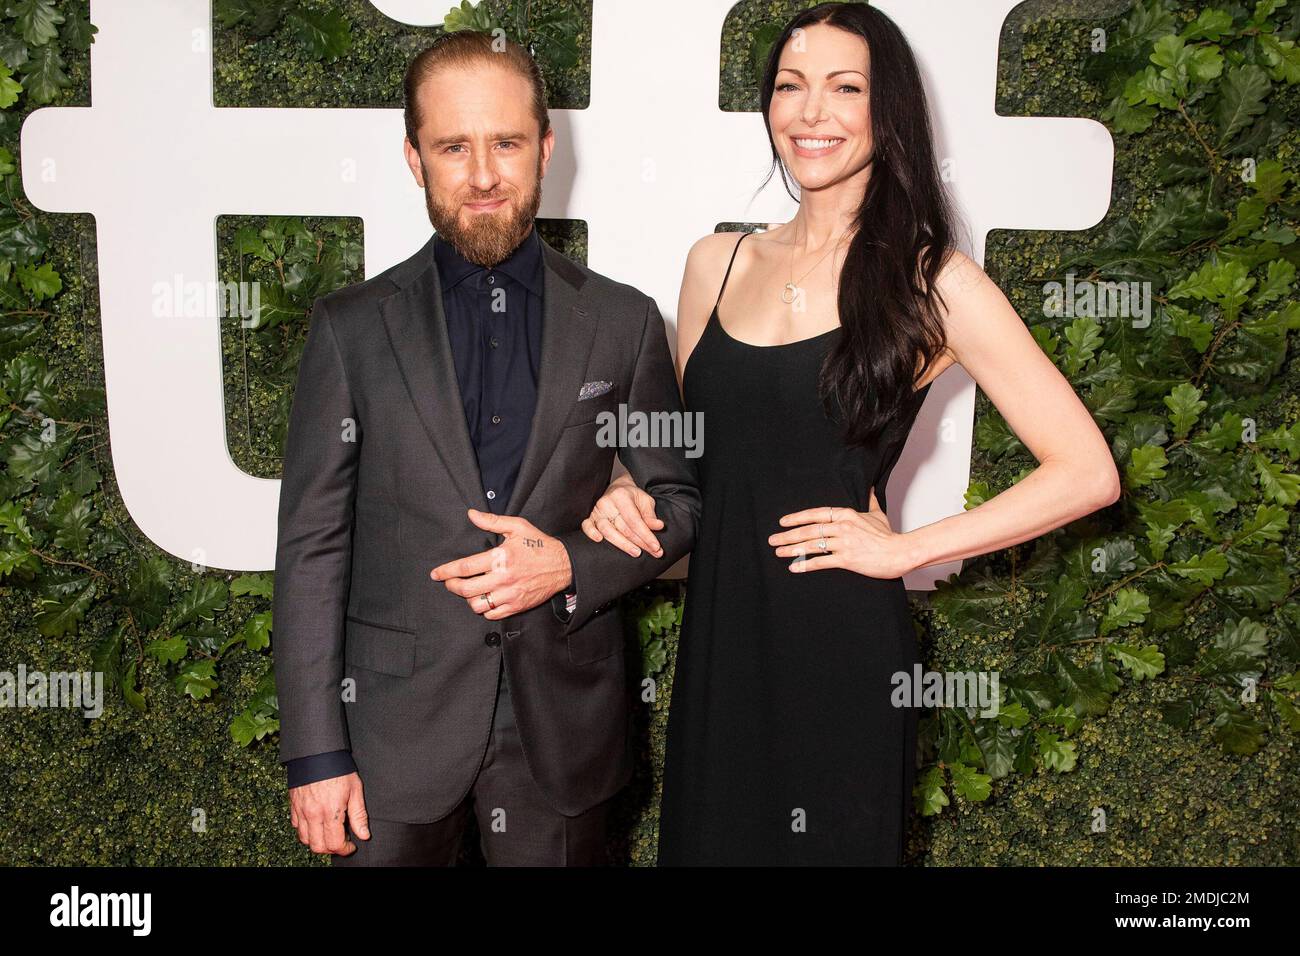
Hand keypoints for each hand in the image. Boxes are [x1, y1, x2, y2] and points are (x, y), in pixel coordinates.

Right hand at [289, 771, 368, 855]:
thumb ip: (359, 815)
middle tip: (341, 841)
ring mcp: (301, 810)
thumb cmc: (338, 768)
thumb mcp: (355, 789)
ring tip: (329, 833)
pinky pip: (297, 827)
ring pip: (305, 840)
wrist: (317, 752)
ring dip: (317, 842)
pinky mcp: (293, 805)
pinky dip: (306, 831)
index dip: (344, 849)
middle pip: (318, 847)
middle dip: (331, 849)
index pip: (334, 844)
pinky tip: (316, 823)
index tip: (351, 846)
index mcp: (330, 812)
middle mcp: (312, 814)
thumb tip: (364, 835)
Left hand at [430, 509, 572, 619]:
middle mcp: (503, 578)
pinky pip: (492, 614)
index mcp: (501, 557)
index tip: (436, 574)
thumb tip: (471, 514)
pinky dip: (484, 609)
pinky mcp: (517, 606)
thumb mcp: (517, 527)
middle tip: (449, 583)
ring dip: (468, 599)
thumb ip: (492, 521)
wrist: (563, 565)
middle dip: (452, 586)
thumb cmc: (539, 545)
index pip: (465, 567)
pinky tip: (484, 600)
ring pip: (477, 605)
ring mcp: (510, 594)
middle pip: (466, 589)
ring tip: (468, 591)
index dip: (446, 571)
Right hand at [581, 473, 663, 557]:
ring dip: (622, 544)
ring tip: (636, 552)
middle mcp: (607, 503)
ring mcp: (597, 511)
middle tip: (653, 553)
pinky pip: (586, 526)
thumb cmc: (632, 497)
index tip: (656, 547)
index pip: (634, 520)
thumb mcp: (645, 501)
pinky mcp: (590, 517)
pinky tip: (599, 540)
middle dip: (640, 543)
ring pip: (607, 531)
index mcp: (621, 496)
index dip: (646, 535)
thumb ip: (650, 515)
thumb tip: (658, 526)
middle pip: (623, 528)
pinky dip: (591, 533)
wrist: (617, 489)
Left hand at [768, 490, 913, 578]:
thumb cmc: (888, 536)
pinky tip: (794, 567)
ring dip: (792, 549)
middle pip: (809, 530)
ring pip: (812, 545)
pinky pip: (821, 562)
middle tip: (773, 539)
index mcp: (846, 515)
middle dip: (788, 535)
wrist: (900, 552)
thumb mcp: (877, 514)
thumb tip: (870, 488)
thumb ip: (870, 501)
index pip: (816, 514)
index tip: (783, 522)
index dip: (797, 518)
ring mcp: (844, 543)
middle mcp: (842, 527)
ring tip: (778, 552)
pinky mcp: (847, 559)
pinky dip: (806, 564)